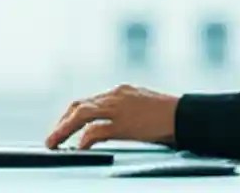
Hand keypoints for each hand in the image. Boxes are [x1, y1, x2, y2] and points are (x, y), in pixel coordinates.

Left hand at [44, 84, 180, 149]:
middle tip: (53, 138)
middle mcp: (116, 96)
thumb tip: (108, 126)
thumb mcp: (143, 106)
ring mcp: (119, 108)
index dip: (72, 115)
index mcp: (121, 91)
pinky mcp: (123, 124)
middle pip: (79, 105)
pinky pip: (95, 131)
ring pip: (81, 114)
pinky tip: (78, 148)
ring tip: (53, 143)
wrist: (186, 115)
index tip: (64, 127)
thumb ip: (125, 110)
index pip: (89, 101)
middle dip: (62, 122)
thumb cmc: (169, 115)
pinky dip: (83, 139)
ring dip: (63, 129)